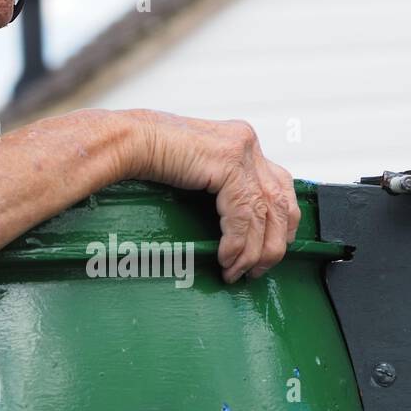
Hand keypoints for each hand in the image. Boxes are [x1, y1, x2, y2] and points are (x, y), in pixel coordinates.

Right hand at [125, 110, 300, 283]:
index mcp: (242, 140)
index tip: (271, 248)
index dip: (283, 222)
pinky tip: (226, 258)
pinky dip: (236, 243)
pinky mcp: (228, 164)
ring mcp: (240, 151)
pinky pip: (242, 216)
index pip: (281, 185)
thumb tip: (234, 218)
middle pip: (280, 201)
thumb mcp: (195, 166)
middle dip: (274, 242)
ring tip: (239, 271)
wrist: (127, 140)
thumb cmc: (147, 153)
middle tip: (259, 268)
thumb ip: (220, 182)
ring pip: (264, 213)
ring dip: (254, 251)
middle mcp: (247, 142)